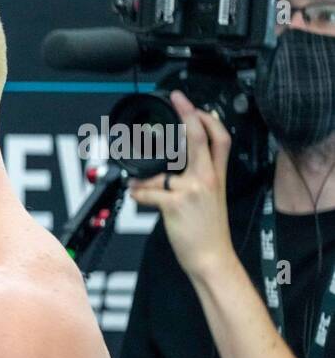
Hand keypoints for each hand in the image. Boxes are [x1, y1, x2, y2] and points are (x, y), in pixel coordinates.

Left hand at [128, 90, 234, 280]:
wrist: (212, 257)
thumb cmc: (208, 231)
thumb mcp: (211, 198)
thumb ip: (198, 178)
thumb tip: (173, 167)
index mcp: (216, 176)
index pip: (220, 139)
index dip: (209, 119)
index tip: (194, 106)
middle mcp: (207, 179)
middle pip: (200, 139)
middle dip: (189, 115)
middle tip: (178, 100)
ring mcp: (192, 189)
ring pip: (162, 170)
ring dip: (144, 178)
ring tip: (139, 185)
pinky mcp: (176, 203)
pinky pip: (147, 191)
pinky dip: (137, 194)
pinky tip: (136, 196)